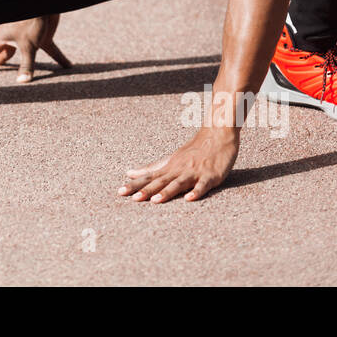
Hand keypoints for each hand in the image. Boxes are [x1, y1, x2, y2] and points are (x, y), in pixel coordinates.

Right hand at [0, 14, 70, 82]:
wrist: (45, 1)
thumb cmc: (33, 19)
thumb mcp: (30, 45)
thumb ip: (26, 64)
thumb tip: (22, 82)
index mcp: (3, 39)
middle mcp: (13, 39)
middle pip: (3, 56)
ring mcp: (27, 38)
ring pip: (23, 54)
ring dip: (25, 64)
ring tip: (23, 75)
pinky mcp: (42, 37)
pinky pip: (49, 50)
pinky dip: (58, 59)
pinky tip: (68, 66)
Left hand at [118, 127, 239, 202]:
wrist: (217, 135)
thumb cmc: (193, 150)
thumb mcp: (170, 159)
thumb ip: (151, 168)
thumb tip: (129, 173)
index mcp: (169, 167)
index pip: (148, 177)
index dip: (134, 185)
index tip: (120, 192)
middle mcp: (178, 170)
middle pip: (160, 181)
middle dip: (146, 190)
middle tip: (133, 199)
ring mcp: (194, 173)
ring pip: (178, 183)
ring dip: (167, 192)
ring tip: (155, 201)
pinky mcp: (210, 176)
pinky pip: (202, 185)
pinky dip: (196, 192)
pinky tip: (189, 199)